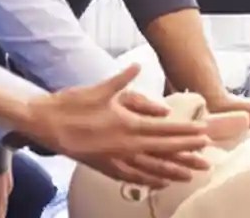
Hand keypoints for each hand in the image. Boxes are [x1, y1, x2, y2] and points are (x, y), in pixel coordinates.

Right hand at [19, 64, 210, 188]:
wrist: (44, 122)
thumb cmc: (72, 103)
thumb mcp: (101, 88)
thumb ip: (124, 80)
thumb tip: (139, 67)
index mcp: (126, 124)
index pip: (164, 131)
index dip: (185, 134)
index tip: (203, 136)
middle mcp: (124, 145)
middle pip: (162, 152)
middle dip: (186, 156)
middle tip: (206, 160)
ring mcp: (113, 159)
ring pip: (149, 169)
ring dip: (171, 172)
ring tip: (190, 175)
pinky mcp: (103, 167)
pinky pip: (130, 177)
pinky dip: (147, 180)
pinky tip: (159, 183)